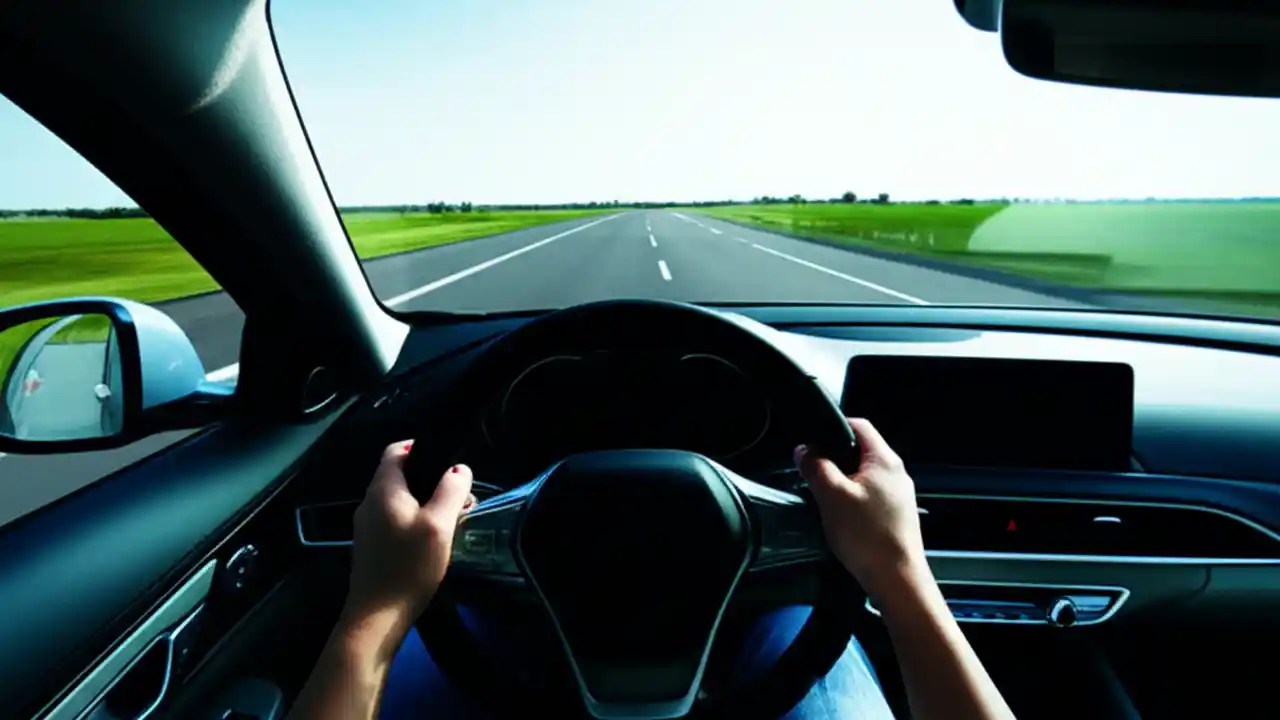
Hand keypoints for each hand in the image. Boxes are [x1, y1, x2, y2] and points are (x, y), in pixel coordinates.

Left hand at [343, 441, 474, 630]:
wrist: (377, 616)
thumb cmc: (408, 566)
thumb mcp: (438, 525)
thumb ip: (451, 491)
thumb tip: (459, 468)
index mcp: (383, 490)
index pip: (396, 450)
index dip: (421, 447)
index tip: (448, 458)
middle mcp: (369, 503)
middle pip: (399, 475)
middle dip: (430, 479)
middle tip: (459, 494)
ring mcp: (367, 526)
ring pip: (399, 501)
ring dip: (425, 503)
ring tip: (451, 518)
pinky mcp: (371, 547)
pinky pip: (394, 521)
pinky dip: (414, 521)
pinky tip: (433, 540)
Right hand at [795, 418, 927, 602]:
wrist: (897, 580)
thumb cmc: (869, 537)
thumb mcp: (831, 496)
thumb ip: (815, 467)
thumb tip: (804, 450)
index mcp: (885, 460)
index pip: (859, 425)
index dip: (833, 427)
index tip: (813, 441)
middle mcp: (896, 474)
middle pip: (860, 451)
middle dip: (834, 459)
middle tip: (814, 474)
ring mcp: (898, 496)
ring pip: (863, 476)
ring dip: (842, 483)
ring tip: (826, 500)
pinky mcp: (896, 516)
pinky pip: (870, 497)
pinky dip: (852, 501)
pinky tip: (842, 519)